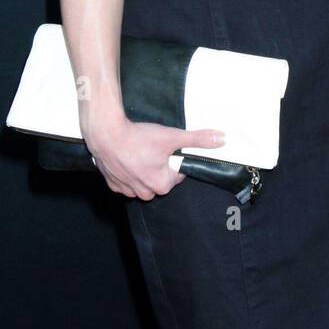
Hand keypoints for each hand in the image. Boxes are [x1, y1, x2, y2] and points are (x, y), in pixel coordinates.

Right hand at [82, 113, 225, 199]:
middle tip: (152, 148)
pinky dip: (128, 171)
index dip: (174, 159)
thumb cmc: (139, 138)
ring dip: (143, 170)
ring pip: (142, 182)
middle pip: (160, 180)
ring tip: (139, 152)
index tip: (167, 148)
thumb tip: (221, 139)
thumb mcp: (172, 136)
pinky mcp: (113, 185)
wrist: (106, 135)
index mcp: (162, 185)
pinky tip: (127, 157)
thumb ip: (198, 140)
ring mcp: (127, 190)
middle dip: (159, 166)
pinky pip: (126, 181)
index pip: (177, 174)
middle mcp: (145, 193)